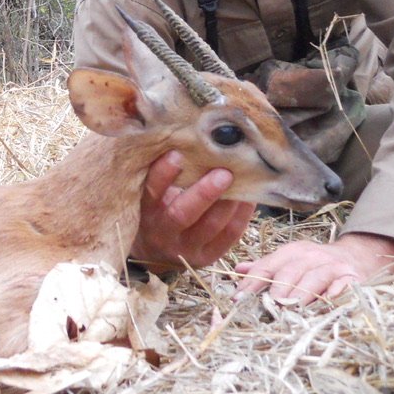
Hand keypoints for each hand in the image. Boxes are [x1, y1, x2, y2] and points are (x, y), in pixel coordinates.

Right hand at [127, 150, 254, 269]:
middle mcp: (163, 233)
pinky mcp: (208, 256)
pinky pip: (229, 234)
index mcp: (144, 214)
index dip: (163, 174)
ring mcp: (187, 249)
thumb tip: (181, 137)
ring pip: (211, 225)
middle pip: (183, 214)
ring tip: (243, 179)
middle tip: (223, 172)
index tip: (176, 154)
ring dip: (229, 202)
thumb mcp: (148, 196)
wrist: (154, 252)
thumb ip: (159, 175)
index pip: (151, 193)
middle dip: (204, 193)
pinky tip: (249, 196)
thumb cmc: (153, 211)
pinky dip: (242, 214)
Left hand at [233, 233, 393, 304]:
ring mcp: (333, 266)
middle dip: (278, 289)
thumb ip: (266, 268)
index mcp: (292, 252)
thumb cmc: (316, 266)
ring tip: (291, 309)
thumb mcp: (290, 262)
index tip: (238, 300)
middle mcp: (311, 256)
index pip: (267, 266)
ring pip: (314, 278)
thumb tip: (238, 269)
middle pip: (290, 271)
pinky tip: (326, 305)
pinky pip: (342, 287)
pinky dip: (333, 295)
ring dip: (301, 294)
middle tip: (269, 306)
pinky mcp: (353, 278)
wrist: (357, 257)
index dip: (251, 283)